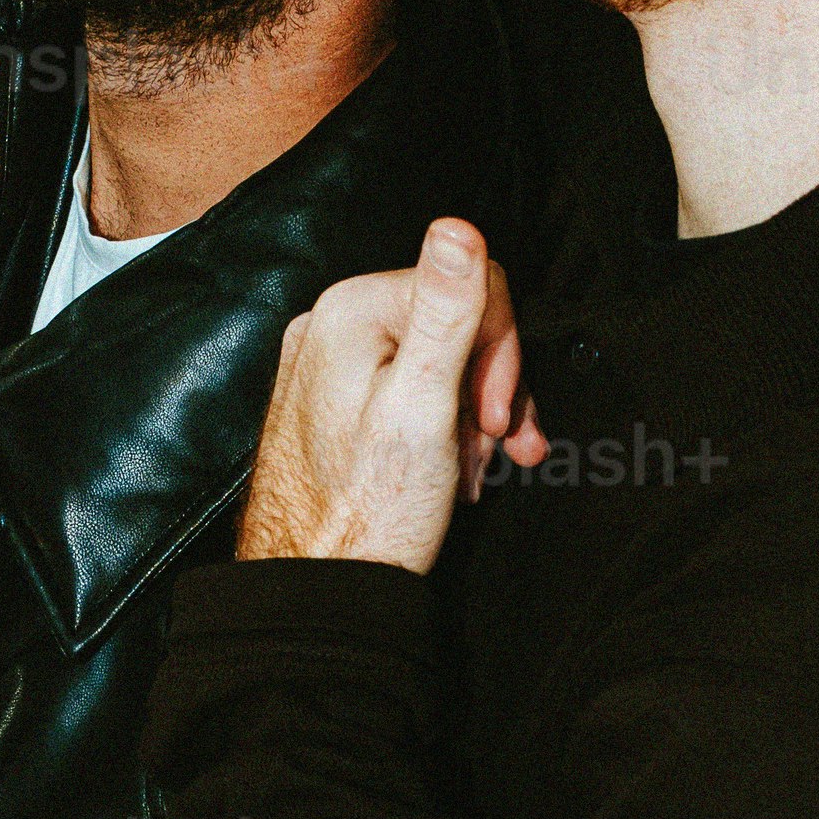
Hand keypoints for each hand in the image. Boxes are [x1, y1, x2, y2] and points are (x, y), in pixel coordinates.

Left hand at [238, 220, 543, 573]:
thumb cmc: (368, 512)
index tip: (492, 415)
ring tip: (473, 467)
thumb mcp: (425, 406)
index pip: (468, 285)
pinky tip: (454, 468)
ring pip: (437, 360)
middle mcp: (330, 327)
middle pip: (454, 322)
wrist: (318, 589)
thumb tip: (459, 229)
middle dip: (488, 386)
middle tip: (490, 444)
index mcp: (350, 311)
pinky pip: (408, 391)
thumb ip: (447, 314)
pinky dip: (443, 427)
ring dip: (471, 413)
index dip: (499, 353)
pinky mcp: (333, 404)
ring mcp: (328, 366)